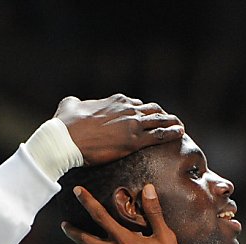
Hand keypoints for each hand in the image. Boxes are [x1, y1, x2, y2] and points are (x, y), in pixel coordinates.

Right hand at [54, 95, 183, 165]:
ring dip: (172, 122)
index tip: (149, 117)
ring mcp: (132, 123)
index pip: (136, 104)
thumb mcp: (69, 105)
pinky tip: (180, 133)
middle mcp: (127, 108)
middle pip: (152, 110)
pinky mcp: (134, 140)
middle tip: (169, 121)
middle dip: (162, 115)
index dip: (144, 111)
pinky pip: (160, 135)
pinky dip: (172, 133)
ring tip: (180, 126)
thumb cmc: (64, 125)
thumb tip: (74, 102)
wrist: (65, 139)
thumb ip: (75, 102)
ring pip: (160, 120)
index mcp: (115, 100)